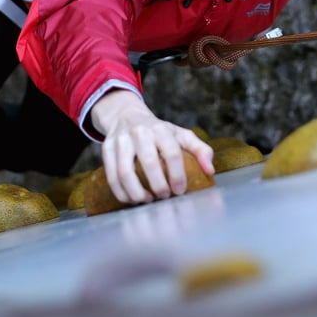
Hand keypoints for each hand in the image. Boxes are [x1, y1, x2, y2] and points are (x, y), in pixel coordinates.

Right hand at [89, 90, 214, 204]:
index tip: (180, 191)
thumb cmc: (159, 132)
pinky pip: (111, 176)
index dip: (177, 175)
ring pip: (125, 171)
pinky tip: (132, 199)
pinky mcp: (106, 148)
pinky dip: (121, 193)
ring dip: (137, 192)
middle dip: (158, 185)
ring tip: (147, 201)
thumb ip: (200, 150)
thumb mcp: (180, 135)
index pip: (172, 152)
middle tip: (165, 197)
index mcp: (161, 129)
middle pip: (149, 162)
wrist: (126, 116)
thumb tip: (210, 171)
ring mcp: (121, 140)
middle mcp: (140, 132)